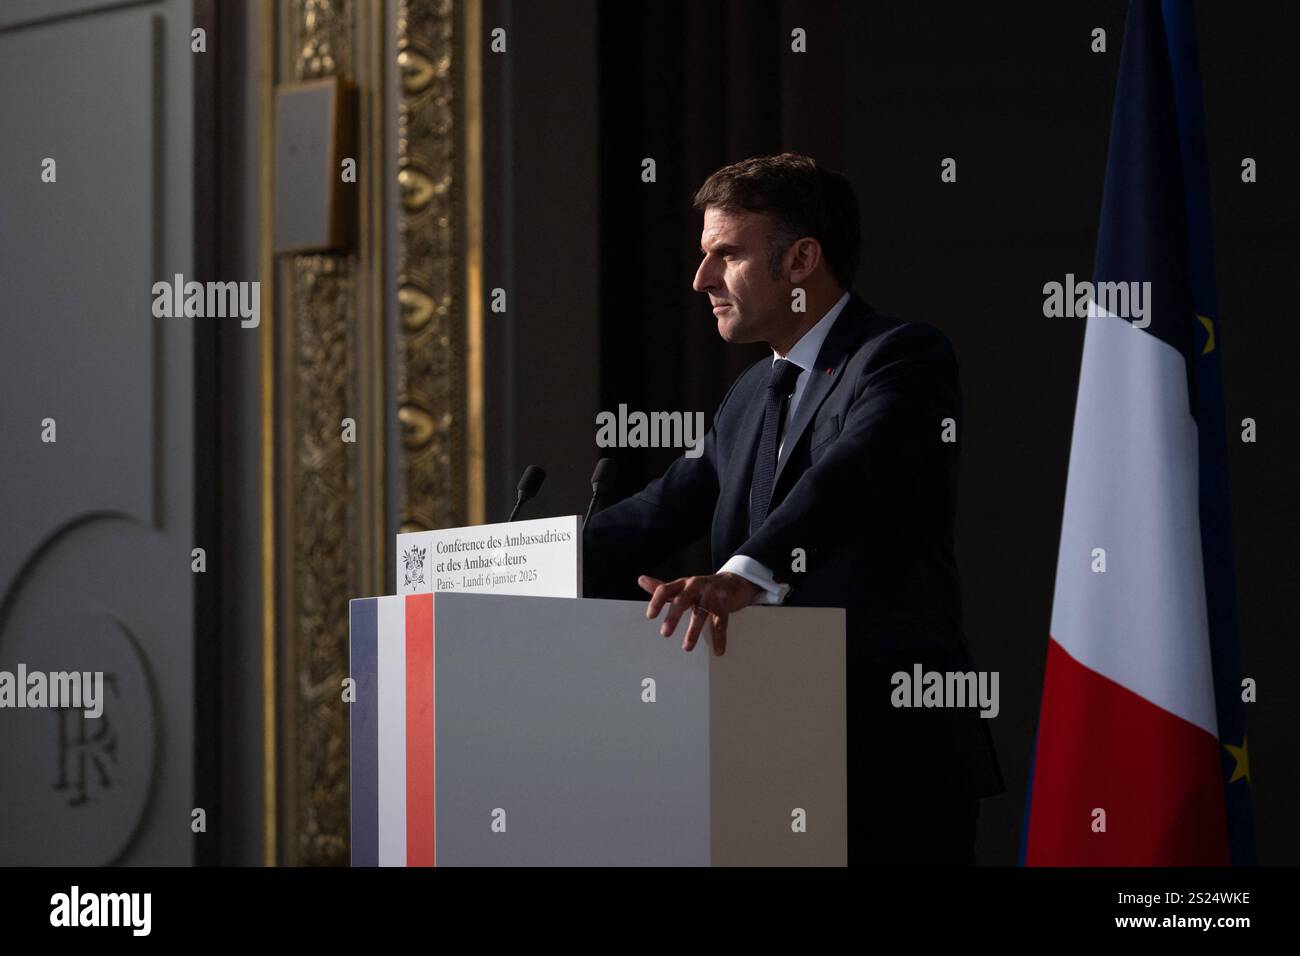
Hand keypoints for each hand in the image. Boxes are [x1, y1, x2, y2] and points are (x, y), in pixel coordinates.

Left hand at [637, 572, 759, 654]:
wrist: (734, 581)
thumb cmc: (703, 587)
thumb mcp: (682, 586)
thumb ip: (662, 587)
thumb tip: (641, 580)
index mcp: (682, 584)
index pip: (665, 589)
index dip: (657, 602)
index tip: (650, 616)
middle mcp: (695, 586)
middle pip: (682, 600)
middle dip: (673, 617)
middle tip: (665, 633)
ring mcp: (711, 594)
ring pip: (701, 613)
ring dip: (693, 631)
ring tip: (687, 647)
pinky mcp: (725, 603)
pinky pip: (721, 622)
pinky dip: (719, 638)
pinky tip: (717, 651)